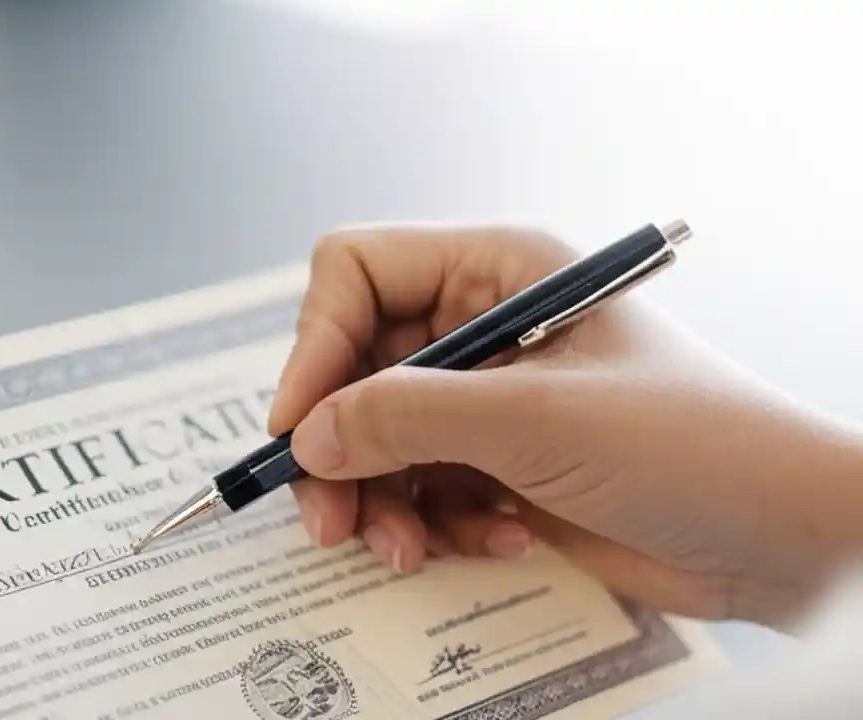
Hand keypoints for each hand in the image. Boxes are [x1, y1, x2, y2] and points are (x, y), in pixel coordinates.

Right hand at [269, 225, 862, 628]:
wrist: (782, 537)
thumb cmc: (690, 443)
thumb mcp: (535, 418)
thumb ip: (406, 418)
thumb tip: (307, 435)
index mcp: (496, 270)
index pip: (358, 274)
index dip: (315, 344)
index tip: (298, 426)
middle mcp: (483, 325)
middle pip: (354, 369)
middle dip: (340, 448)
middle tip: (330, 520)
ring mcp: (489, 400)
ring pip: (378, 439)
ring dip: (384, 500)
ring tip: (410, 548)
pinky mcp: (499, 466)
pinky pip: (422, 488)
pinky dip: (438, 525)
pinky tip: (497, 540)